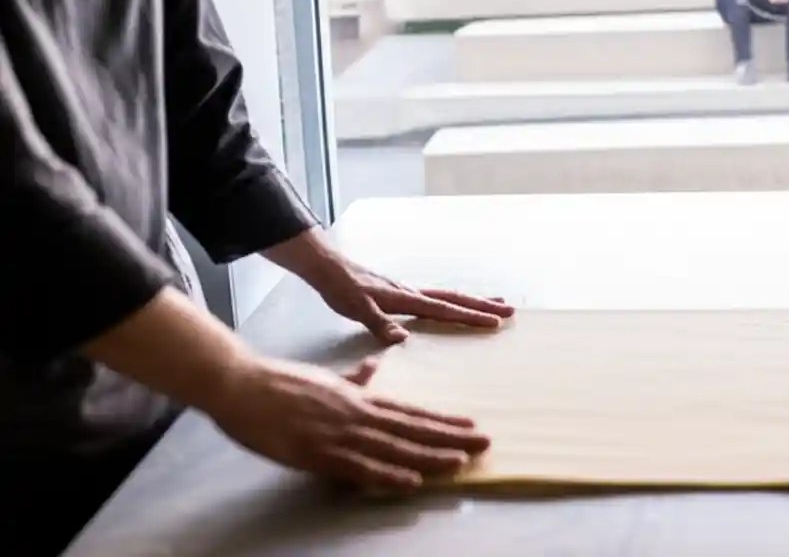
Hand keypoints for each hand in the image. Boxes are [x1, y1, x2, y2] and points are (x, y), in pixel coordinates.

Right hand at [208, 356, 489, 493]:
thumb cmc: (280, 381)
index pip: (410, 411)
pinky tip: (411, 481)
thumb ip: (354, 378)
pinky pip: (360, 467)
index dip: (442, 420)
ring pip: (395, 448)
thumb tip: (375, 368)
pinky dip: (388, 475)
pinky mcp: (320, 452)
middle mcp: (358, 413)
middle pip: (412, 429)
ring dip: (429, 456)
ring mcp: (341, 433)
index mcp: (359, 398)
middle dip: (449, 438)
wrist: (243, 383)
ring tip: (460, 462)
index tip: (470, 425)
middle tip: (484, 444)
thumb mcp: (326, 378)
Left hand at [263, 228, 513, 342]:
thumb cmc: (342, 290)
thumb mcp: (357, 310)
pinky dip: (456, 300)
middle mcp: (413, 292)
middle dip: (483, 305)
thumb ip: (379, 325)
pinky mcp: (403, 292)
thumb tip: (402, 340)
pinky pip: (438, 296)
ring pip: (450, 294)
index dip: (470, 317)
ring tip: (497, 303)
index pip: (445, 309)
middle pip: (456, 297)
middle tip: (511, 311)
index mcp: (406, 298)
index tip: (495, 323)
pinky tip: (458, 304)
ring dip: (474, 300)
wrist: (329, 268)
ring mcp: (410, 290)